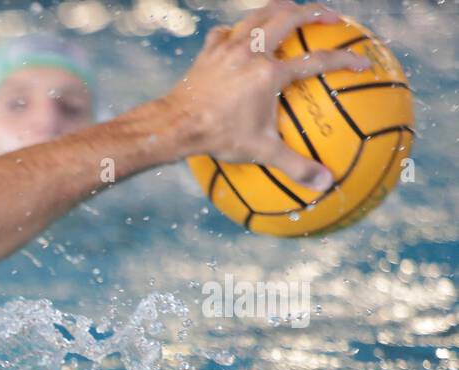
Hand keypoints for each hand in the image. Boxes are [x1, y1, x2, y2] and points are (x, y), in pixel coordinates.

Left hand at [164, 1, 370, 189]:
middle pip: (289, 19)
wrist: (173, 125)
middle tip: (332, 18)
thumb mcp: (260, 152)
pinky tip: (239, 35)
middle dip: (315, 13)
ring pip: (259, 15)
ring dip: (279, 9)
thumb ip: (295, 165)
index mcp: (270, 73)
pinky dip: (236, 30)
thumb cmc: (217, 137)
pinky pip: (225, 32)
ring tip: (293, 10)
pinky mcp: (209, 51)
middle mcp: (252, 51)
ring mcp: (228, 47)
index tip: (364, 63)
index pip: (317, 61)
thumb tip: (326, 184)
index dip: (345, 61)